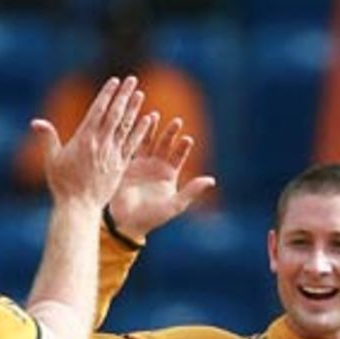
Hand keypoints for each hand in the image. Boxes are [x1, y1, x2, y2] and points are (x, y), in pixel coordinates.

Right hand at [30, 76, 152, 209]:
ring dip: (134, 108)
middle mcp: (101, 143)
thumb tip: (36, 122)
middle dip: (123, 95)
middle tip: (131, 80)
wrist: (79, 207)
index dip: (107, 94)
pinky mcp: (120, 166)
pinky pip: (133, 144)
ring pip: (126, 126)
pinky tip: (148, 119)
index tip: (115, 81)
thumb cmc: (63, 185)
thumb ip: (48, 138)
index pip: (98, 110)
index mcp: (84, 138)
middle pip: (115, 114)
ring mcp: (112, 154)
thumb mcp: (52, 160)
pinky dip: (141, 130)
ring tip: (140, 93)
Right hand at [108, 117, 216, 241]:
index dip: (183, 147)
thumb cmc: (152, 217)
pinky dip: (135, 135)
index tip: (187, 139)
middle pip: (165, 145)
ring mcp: (142, 164)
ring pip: (149, 142)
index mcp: (169, 175)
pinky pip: (133, 147)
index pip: (179, 156)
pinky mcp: (128, 165)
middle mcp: (156, 167)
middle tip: (177, 121)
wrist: (127, 223)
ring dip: (152, 129)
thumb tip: (212, 180)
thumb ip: (192, 191)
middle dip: (171, 133)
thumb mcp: (175, 205)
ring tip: (155, 116)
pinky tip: (137, 124)